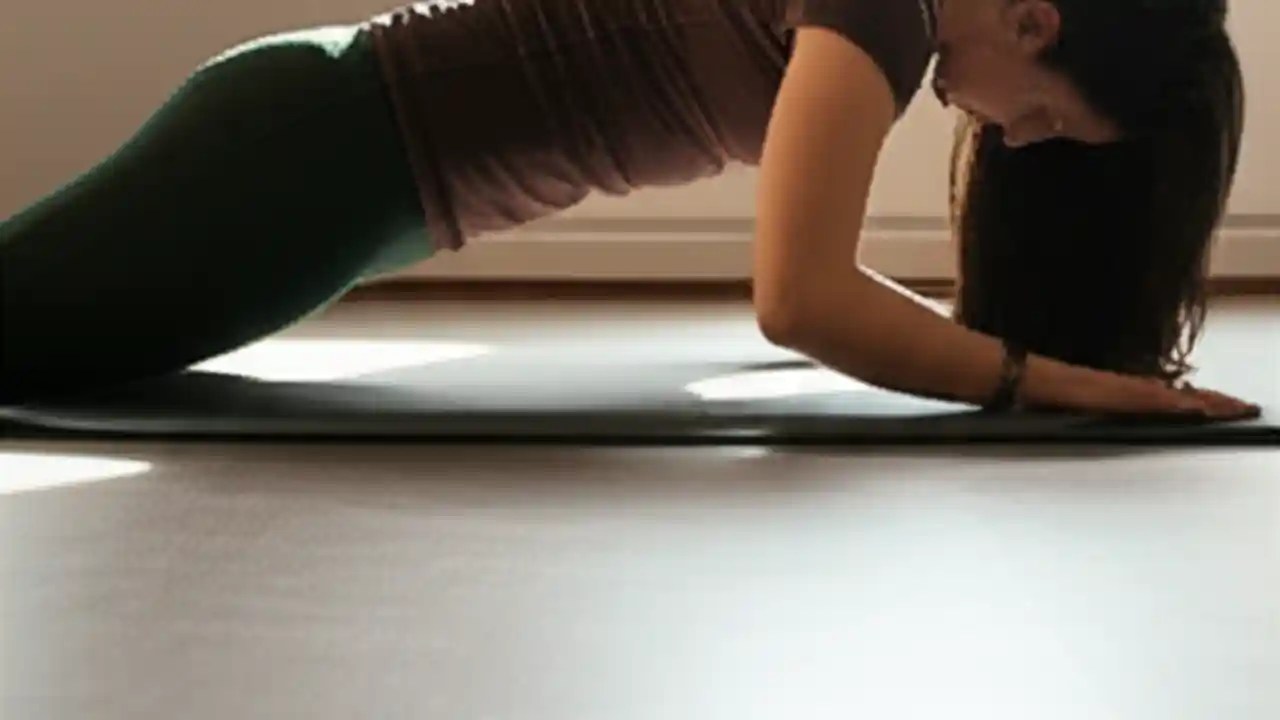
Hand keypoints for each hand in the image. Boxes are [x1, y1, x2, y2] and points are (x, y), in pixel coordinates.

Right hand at [1021, 355, 1261, 420]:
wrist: (1028, 380)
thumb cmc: (1047, 396)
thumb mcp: (1080, 410)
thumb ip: (1097, 412)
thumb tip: (1103, 417)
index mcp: (1125, 393)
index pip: (1171, 397)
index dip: (1200, 400)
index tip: (1223, 404)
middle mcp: (1132, 389)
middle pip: (1184, 396)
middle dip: (1217, 402)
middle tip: (1246, 407)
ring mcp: (1128, 391)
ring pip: (1180, 398)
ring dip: (1210, 403)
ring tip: (1237, 408)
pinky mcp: (1121, 395)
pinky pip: (1158, 402)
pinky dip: (1181, 405)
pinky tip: (1201, 409)